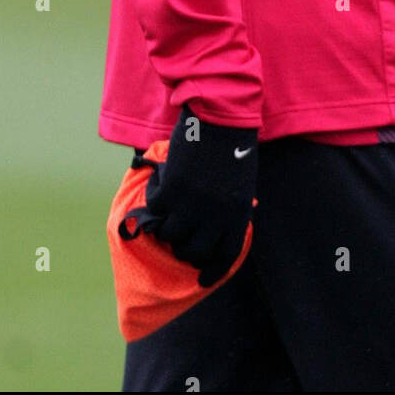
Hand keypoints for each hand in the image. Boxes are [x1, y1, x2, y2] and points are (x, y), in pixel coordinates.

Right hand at [142, 104, 257, 286]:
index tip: (202, 279)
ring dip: (166, 227)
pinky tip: (158, 186)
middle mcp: (215, 215)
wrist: (222, 115)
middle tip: (178, 239)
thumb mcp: (241, 182)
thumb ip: (231, 207)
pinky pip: (155, 208)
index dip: (212, 271)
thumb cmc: (235, 145)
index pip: (225, 255)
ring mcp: (192, 204)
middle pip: (194, 251)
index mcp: (237, 214)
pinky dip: (154, 199)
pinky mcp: (172, 189)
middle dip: (185, 249)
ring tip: (166, 213)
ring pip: (170, 235)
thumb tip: (219, 227)